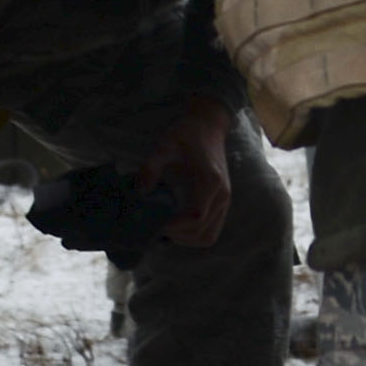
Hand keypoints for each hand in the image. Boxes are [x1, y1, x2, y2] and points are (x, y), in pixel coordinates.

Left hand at [143, 106, 234, 250]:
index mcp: (210, 182)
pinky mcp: (223, 203)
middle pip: (203, 232)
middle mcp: (222, 195)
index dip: (174, 227)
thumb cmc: (187, 135)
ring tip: (167, 230)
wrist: (209, 126)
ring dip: (187, 239)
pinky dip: (195, 235)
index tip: (156, 223)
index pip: (195, 217)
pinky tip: (178, 226)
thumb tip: (140, 191)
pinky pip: (212, 229)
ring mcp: (225, 201)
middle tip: (157, 228)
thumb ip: (151, 167)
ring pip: (209, 236)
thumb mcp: (165, 146)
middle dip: (178, 236)